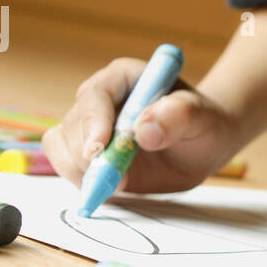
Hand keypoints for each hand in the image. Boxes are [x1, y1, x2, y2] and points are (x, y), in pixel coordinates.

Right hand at [43, 57, 240, 193]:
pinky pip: (66, 164)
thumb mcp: (202, 117)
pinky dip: (81, 180)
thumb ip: (179, 116)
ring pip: (62, 145)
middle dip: (87, 154)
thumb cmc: (203, 124)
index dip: (93, 121)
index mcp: (124, 78)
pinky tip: (109, 188)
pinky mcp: (89, 154)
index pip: (96, 94)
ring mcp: (90, 127)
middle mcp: (100, 100)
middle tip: (116, 179)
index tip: (100, 148)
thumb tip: (144, 129)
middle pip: (74, 123)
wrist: (201, 146)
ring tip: (117, 185)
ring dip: (80, 170)